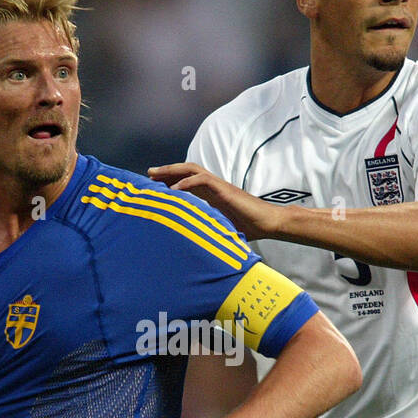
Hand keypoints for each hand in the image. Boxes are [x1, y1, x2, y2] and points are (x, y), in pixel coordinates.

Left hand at [147, 162, 280, 240]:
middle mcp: (213, 187)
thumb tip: (194, 248)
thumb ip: (209, 231)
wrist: (270, 224)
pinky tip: (174, 189)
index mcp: (212, 195)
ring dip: (172, 171)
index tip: (153, 185)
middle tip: (148, 174)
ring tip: (155, 175)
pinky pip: (203, 180)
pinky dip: (187, 182)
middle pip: (186, 171)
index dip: (170, 181)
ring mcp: (219, 186)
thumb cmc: (250, 229)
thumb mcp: (222, 230)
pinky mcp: (225, 190)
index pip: (187, 181)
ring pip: (192, 169)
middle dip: (166, 171)